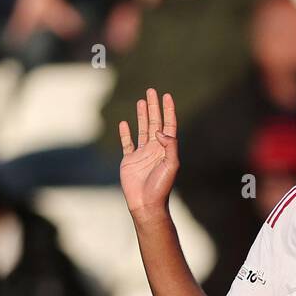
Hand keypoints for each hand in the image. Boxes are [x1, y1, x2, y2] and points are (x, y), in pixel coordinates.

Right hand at [119, 88, 178, 218]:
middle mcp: (155, 149)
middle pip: (155, 123)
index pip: (168, 125)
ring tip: (141, 101)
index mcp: (166, 149)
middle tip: (152, 91)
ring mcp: (142, 154)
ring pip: (142, 130)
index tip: (167, 96)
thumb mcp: (171, 165)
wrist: (146, 204)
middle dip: (154, 107)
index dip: (168, 110)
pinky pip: (127, 143)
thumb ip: (169, 146)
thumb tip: (160, 131)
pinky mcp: (129, 161)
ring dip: (142, 115)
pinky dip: (125, 133)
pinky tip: (124, 123)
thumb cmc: (161, 187)